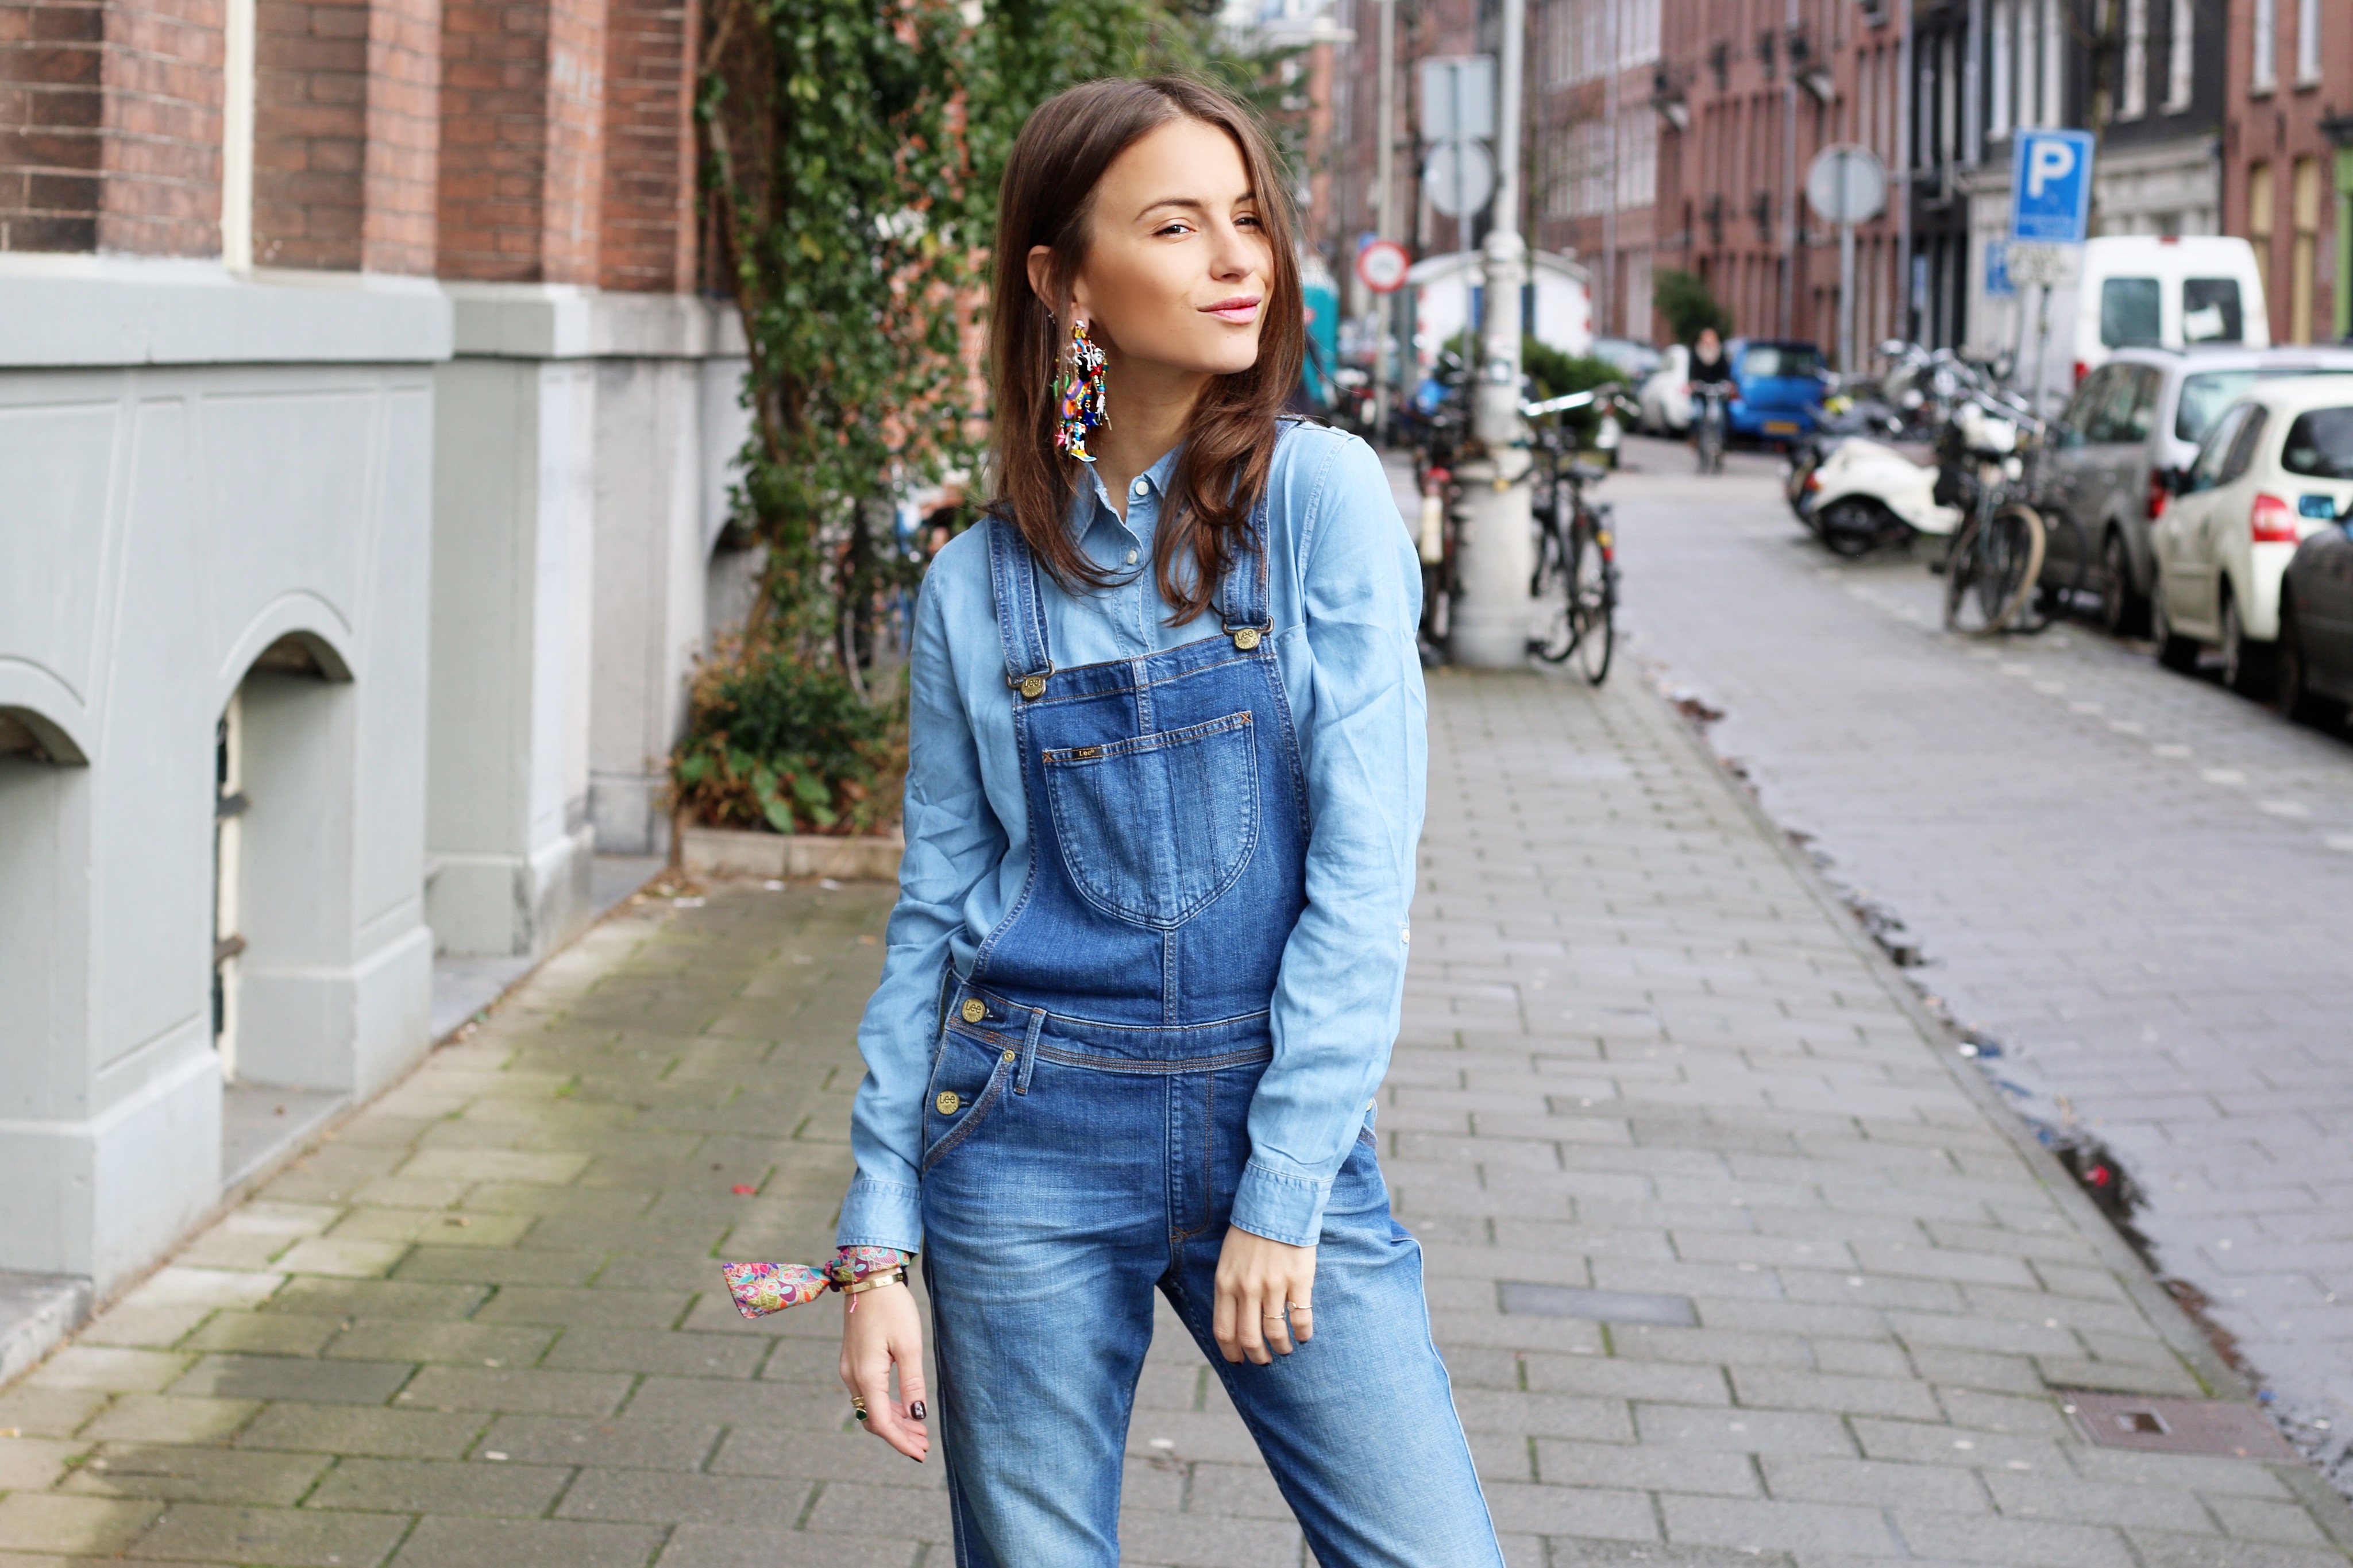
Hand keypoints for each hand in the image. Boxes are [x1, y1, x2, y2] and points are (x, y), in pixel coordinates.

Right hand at [838, 1281, 929, 1460]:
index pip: (881, 1422)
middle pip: (874, 1419)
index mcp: (865, 1375)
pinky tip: (905, 1409)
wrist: (869, 1279)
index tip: (920, 1453)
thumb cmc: (892, 1308)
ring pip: (871, 1407)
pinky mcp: (853, 1362)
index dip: (901, 1441)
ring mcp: (849, 1369)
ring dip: (894, 1421)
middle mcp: (852, 1376)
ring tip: (919, 1431)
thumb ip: (912, 1383)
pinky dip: (886, 1406)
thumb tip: (918, 1415)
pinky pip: (868, 1394)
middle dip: (899, 1435)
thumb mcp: (909, 1345)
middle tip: (924, 1445)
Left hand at [1212, 1227, 1316, 1364]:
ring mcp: (1273, 1285)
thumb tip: (1234, 1321)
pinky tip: (1304, 1335)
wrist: (1277, 1204)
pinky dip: (1303, 1333)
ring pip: (1276, 1333)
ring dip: (1281, 1348)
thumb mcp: (1228, 1261)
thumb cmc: (1250, 1233)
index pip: (1224, 1331)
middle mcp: (1247, 1288)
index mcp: (1225, 1283)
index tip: (1239, 1360)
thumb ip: (1229, 1289)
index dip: (1231, 1352)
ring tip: (1286, 1349)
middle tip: (1265, 1360)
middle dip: (1258, 1356)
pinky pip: (1302, 1318)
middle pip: (1250, 1338)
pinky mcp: (1298, 1280)